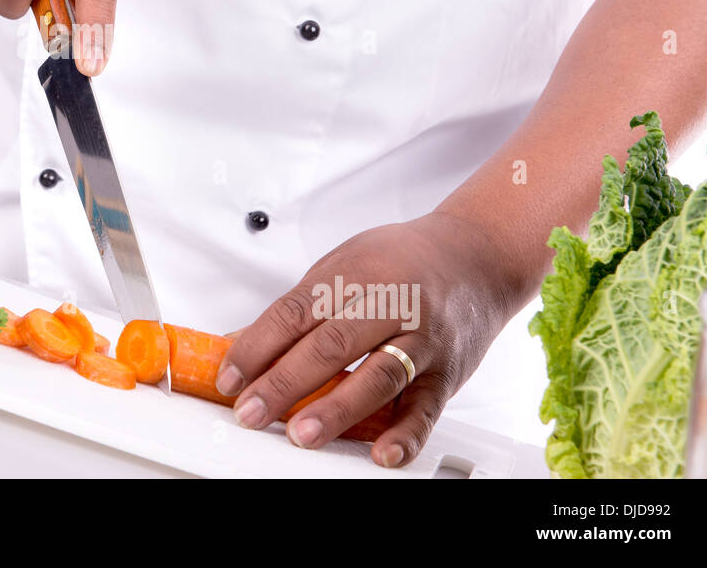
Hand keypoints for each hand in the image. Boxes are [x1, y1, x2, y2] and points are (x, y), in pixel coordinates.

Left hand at [215, 211, 525, 466]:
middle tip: (251, 412)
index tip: (229, 378)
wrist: (477, 255)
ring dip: (336, 410)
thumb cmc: (403, 259)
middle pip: (329, 346)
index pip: (294, 314)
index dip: (256, 348)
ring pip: (376, 377)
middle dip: (283, 383)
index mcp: (353, 275)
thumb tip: (243, 345)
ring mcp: (421, 340)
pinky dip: (404, 435)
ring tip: (301, 434)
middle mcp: (388, 305)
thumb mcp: (342, 265)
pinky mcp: (447, 373)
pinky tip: (381, 453)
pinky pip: (425, 408)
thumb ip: (297, 308)